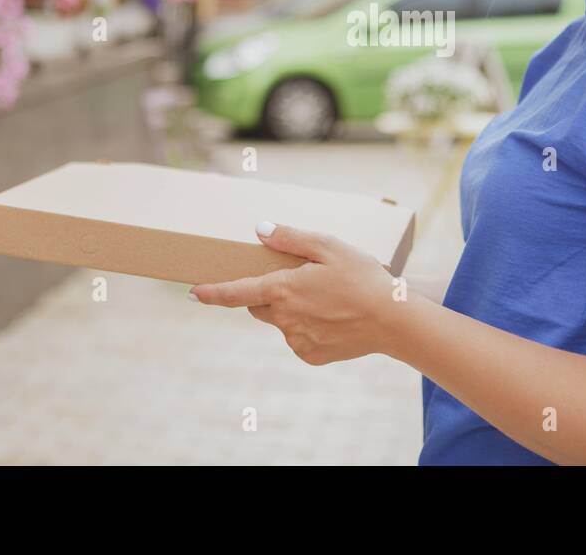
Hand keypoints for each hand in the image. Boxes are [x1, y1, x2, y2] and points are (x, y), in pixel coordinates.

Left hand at [189, 222, 399, 365]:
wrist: (393, 320)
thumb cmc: (363, 277)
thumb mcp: (329, 246)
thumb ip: (291, 238)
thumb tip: (260, 230)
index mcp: (283, 289)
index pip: (236, 292)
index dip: (211, 292)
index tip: (193, 292)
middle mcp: (284, 318)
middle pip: (259, 305)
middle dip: (268, 293)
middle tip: (299, 281)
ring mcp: (296, 340)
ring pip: (281, 321)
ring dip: (293, 310)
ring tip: (329, 300)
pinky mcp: (311, 355)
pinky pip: (299, 338)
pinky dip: (309, 328)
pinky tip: (334, 318)